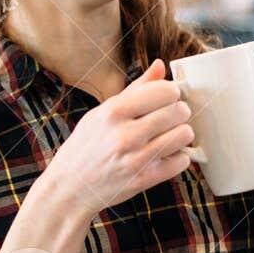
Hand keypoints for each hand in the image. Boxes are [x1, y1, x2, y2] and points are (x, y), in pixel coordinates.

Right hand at [40, 59, 192, 216]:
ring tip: (172, 135)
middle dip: (180, 111)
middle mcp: (125, 134)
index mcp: (114, 111)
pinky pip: (181, 161)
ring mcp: (135, 158)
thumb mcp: (102, 112)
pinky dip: (179, 157)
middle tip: (173, 116)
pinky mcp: (144, 179)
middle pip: (178, 111)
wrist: (70, 187)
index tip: (168, 97)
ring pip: (183, 135)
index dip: (171, 92)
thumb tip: (160, 65)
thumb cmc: (87, 146)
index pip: (163, 90)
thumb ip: (135, 89)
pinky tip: (168, 154)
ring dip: (182, 134)